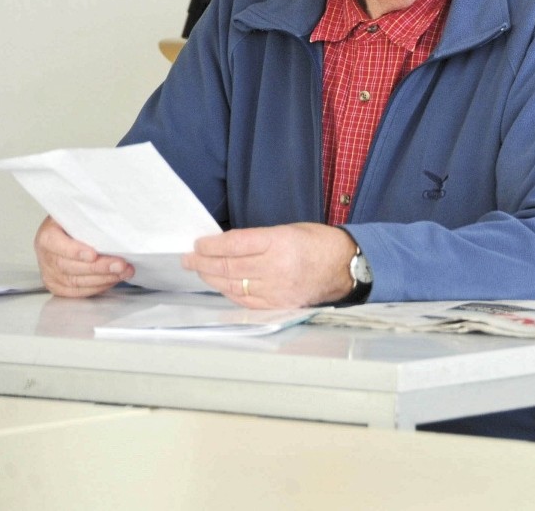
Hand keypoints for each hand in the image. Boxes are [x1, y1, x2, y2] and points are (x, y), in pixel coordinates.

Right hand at [34, 216, 131, 296]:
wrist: (67, 234)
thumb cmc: (75, 224)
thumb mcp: (78, 214)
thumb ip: (90, 220)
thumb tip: (113, 222)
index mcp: (47, 235)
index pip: (55, 244)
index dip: (74, 251)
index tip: (93, 254)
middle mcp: (46, 256)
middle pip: (69, 266)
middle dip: (98, 267)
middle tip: (120, 264)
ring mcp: (50, 273)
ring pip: (76, 281)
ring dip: (103, 278)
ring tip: (123, 272)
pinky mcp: (57, 286)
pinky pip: (78, 292)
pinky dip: (98, 287)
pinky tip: (112, 279)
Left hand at [183, 223, 357, 308]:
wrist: (345, 267)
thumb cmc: (319, 243)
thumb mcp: (288, 230)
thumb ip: (258, 239)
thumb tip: (226, 246)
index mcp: (280, 243)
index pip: (234, 245)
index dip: (211, 245)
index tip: (197, 244)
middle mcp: (276, 267)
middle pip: (229, 266)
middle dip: (203, 262)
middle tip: (188, 259)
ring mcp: (276, 289)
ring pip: (233, 284)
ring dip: (211, 277)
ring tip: (199, 270)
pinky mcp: (278, 304)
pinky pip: (245, 300)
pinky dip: (229, 292)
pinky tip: (220, 285)